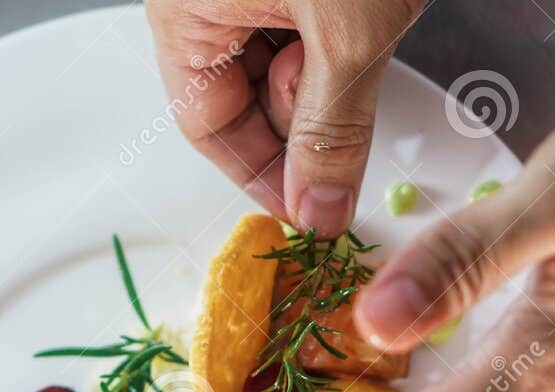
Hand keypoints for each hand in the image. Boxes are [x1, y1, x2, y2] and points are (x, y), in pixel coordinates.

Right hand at [145, 0, 426, 233]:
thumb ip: (333, 130)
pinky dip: (344, 39)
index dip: (263, 174)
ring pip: (284, 65)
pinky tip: (369, 18)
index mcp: (186, 13)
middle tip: (346, 105)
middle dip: (306, 115)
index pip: (210, 127)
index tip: (310, 208)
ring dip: (332, 72)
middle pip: (246, 100)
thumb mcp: (348, 35)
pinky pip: (310, 26)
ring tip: (360, 31)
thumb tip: (320, 208)